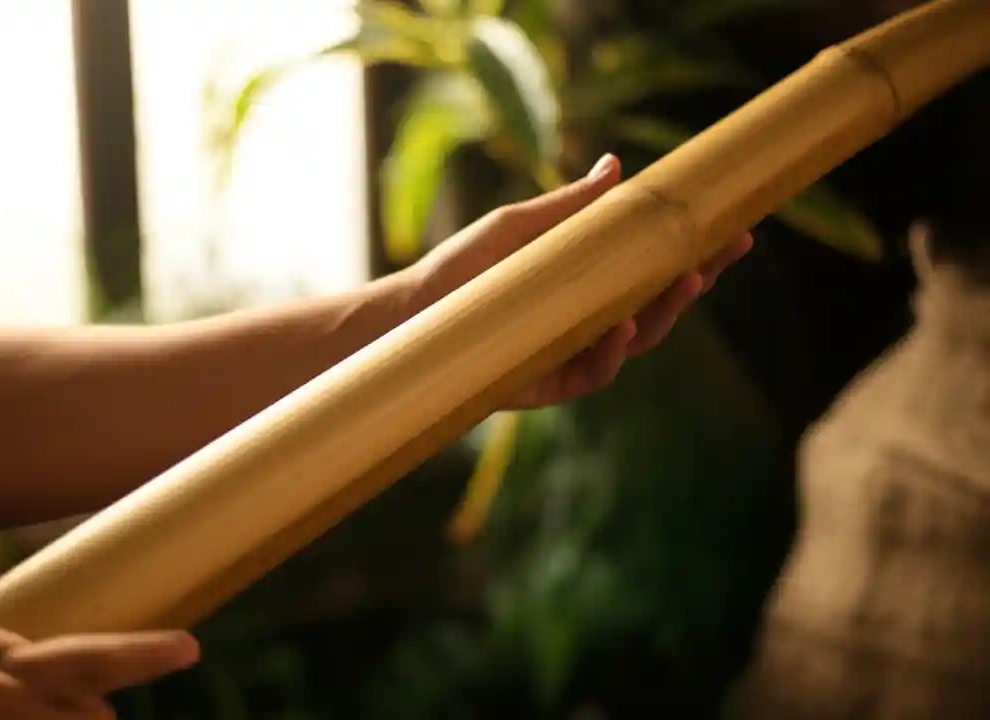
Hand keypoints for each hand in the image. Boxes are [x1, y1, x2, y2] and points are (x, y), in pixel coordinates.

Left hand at [406, 153, 751, 406]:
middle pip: (660, 304)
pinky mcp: (549, 384)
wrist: (410, 314)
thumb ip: (567, 207)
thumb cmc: (462, 268)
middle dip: (698, 277)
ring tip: (684, 281)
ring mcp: (573, 354)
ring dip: (665, 313)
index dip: (696, 251)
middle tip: (727, 249)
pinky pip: (594, 373)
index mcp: (590, 283)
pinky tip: (623, 326)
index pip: (655, 268)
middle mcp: (590, 321)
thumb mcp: (515, 228)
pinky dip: (612, 351)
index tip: (733, 227)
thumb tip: (615, 166)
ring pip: (638, 341)